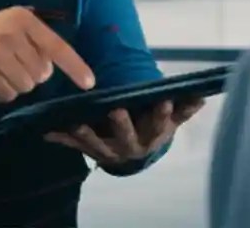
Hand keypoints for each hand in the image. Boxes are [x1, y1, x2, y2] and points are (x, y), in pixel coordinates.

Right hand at [0, 6, 95, 104]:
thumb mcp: (3, 28)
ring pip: (26, 86)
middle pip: (41, 73)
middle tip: (4, 64)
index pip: (56, 46)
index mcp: (20, 18)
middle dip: (28, 75)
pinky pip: (8, 95)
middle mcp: (11, 32)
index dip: (75, 67)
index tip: (90, 83)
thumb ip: (30, 43)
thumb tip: (50, 70)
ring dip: (13, 85)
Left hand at [43, 96, 205, 166]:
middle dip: (122, 124)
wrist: (134, 155)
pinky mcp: (90, 150)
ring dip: (87, 134)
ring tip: (76, 123)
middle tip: (116, 109)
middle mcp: (130, 147)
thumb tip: (202, 95)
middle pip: (127, 137)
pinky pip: (74, 145)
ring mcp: (108, 150)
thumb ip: (183, 108)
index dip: (163, 114)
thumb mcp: (169, 120)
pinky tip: (47, 132)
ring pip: (97, 144)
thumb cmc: (152, 129)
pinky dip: (61, 138)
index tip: (164, 99)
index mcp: (152, 137)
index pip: (161, 125)